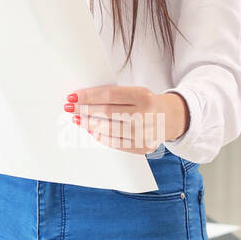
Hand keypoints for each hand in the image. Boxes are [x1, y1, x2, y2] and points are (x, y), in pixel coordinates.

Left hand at [63, 85, 188, 153]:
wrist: (171, 118)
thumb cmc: (145, 102)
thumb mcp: (135, 92)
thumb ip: (113, 96)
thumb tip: (83, 100)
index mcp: (143, 96)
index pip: (109, 95)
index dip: (88, 96)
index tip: (72, 97)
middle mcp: (145, 115)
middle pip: (107, 113)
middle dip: (84, 110)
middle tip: (70, 108)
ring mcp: (145, 133)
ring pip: (109, 130)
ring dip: (89, 125)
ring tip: (78, 120)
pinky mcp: (143, 147)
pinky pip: (116, 144)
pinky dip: (101, 137)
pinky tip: (92, 131)